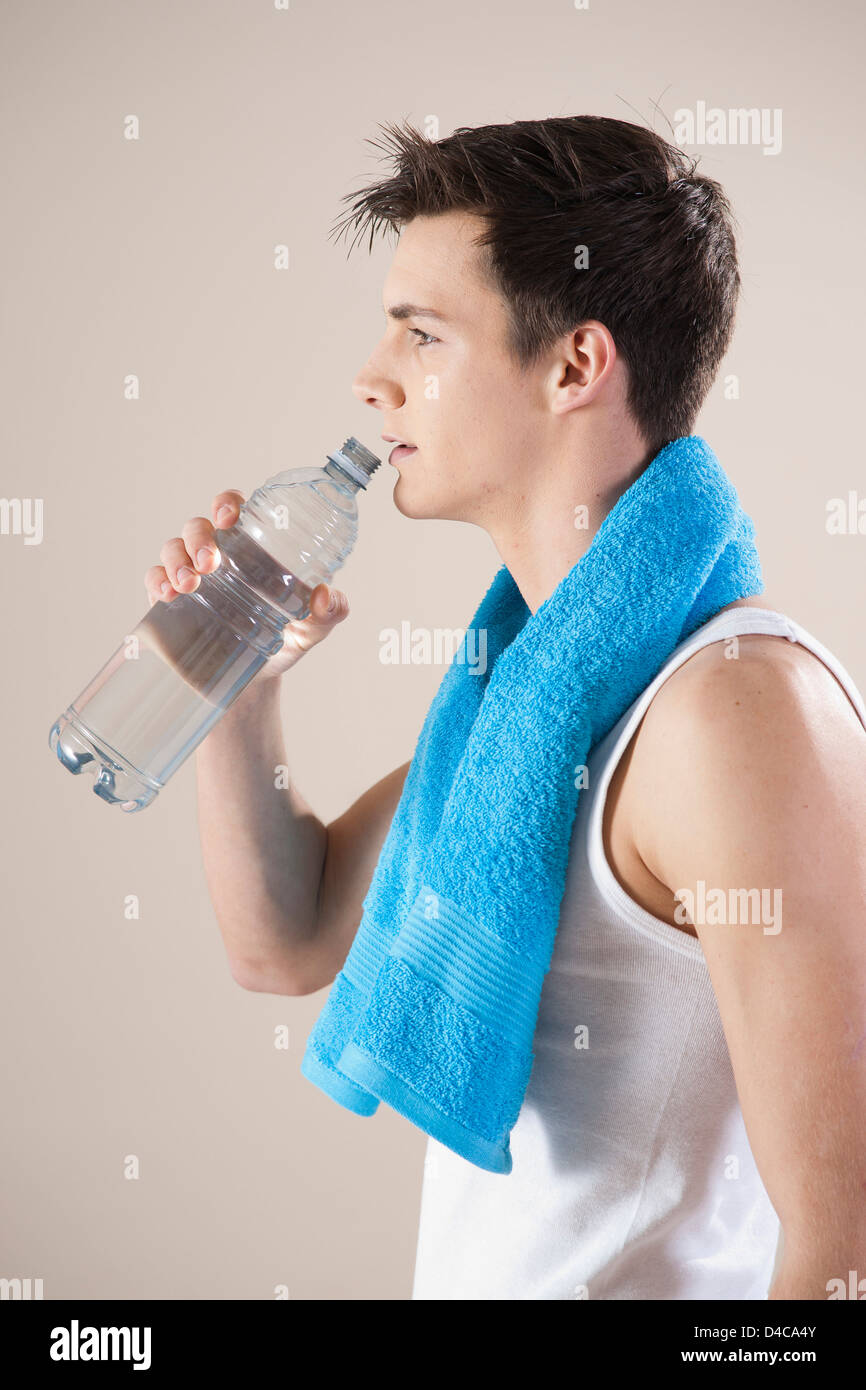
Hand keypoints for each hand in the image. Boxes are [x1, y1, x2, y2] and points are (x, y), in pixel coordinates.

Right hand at [144, 490, 348, 682]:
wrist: (254, 681)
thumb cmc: (283, 642)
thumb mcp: (310, 629)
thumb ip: (327, 613)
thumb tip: (324, 596)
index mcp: (251, 549)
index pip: (234, 511)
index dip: (227, 504)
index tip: (229, 516)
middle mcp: (219, 555)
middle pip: (199, 527)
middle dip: (199, 538)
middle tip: (210, 562)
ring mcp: (192, 575)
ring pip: (174, 549)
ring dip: (177, 560)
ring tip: (188, 584)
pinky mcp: (171, 601)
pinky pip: (155, 579)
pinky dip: (157, 581)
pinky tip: (166, 594)